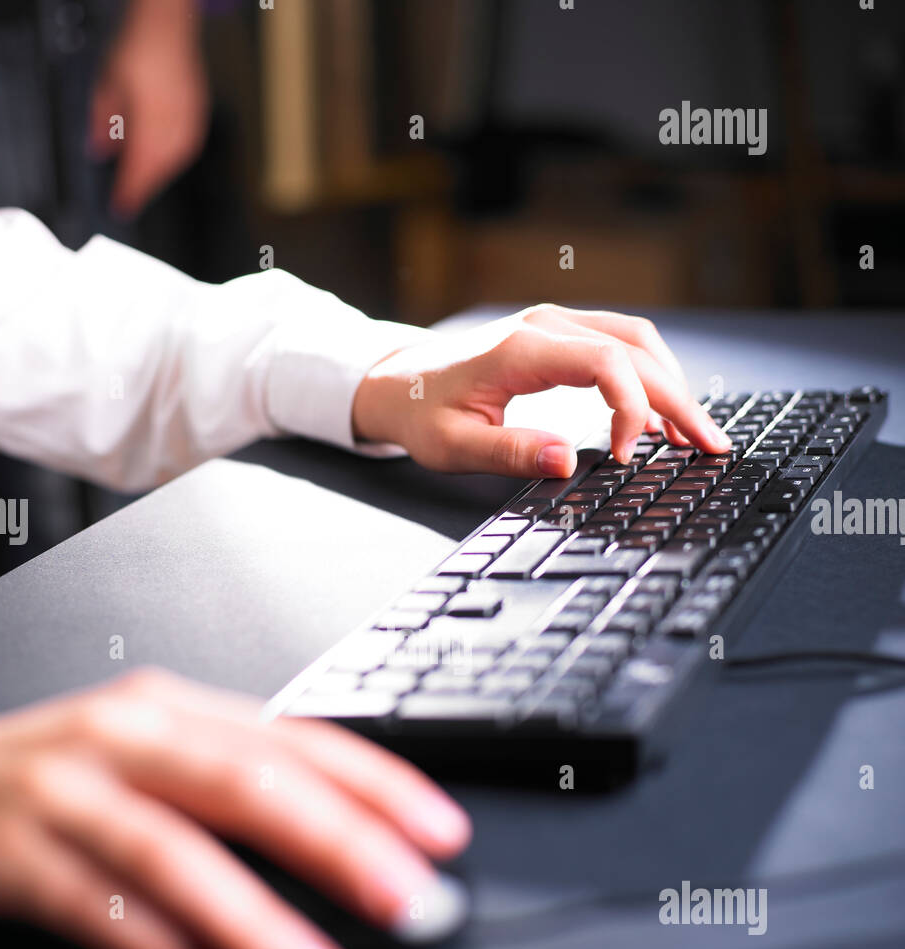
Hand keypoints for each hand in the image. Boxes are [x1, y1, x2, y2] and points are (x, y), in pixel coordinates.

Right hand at [0, 670, 470, 948]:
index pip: (296, 739)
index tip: (441, 833)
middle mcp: (125, 740)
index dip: (377, 785)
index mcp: (174, 712)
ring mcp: (65, 793)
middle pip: (248, 785)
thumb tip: (345, 850)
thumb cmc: (51, 780)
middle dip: (339, 844)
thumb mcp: (149, 759)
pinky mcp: (8, 854)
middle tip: (407, 898)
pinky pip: (94, 907)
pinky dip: (156, 948)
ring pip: (175, 853)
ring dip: (256, 919)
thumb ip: (233, 791)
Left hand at [87, 0, 208, 218]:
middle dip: (142, 186)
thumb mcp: (109, 85)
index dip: (129, 192)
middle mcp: (175, 127)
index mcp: (152, 123)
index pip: (140, 169)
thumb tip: (100, 149)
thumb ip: (103, 120)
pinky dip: (170, 160)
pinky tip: (161, 162)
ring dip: (156, 174)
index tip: (120, 208)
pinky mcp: (198, 119)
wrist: (168, 27)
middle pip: (157, 171)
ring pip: (171, 163)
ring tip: (142, 183)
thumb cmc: (139, 50)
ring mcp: (190, 124)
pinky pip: (183, 150)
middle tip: (128, 198)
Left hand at [352, 304, 731, 476]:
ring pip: (635, 342)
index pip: (607, 362)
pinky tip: (660, 417)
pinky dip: (648, 377)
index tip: (631, 455)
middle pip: (635, 351)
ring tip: (695, 434)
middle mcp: (546, 326)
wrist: (396, 382)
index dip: (632, 408)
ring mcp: (555, 327)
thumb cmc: (421, 413)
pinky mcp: (559, 338)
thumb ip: (509, 452)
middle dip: (679, 399)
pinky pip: (619, 346)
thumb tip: (566, 462)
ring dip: (671, 385)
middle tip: (711, 445)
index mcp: (523, 349)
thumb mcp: (453, 446)